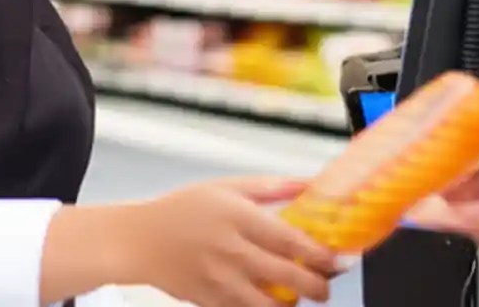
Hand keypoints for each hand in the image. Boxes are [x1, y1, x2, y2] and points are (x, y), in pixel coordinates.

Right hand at [117, 177, 337, 306]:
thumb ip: (273, 187)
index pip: (292, 241)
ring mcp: (220, 280)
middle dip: (317, 286)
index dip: (322, 255)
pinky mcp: (209, 301)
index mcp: (239, 217)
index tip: (339, 260)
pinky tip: (269, 301)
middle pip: (289, 277)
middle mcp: (231, 251)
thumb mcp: (228, 186)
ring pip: (270, 305)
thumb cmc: (184, 209)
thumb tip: (311, 184)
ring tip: (297, 296)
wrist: (139, 240)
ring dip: (292, 304)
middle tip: (325, 284)